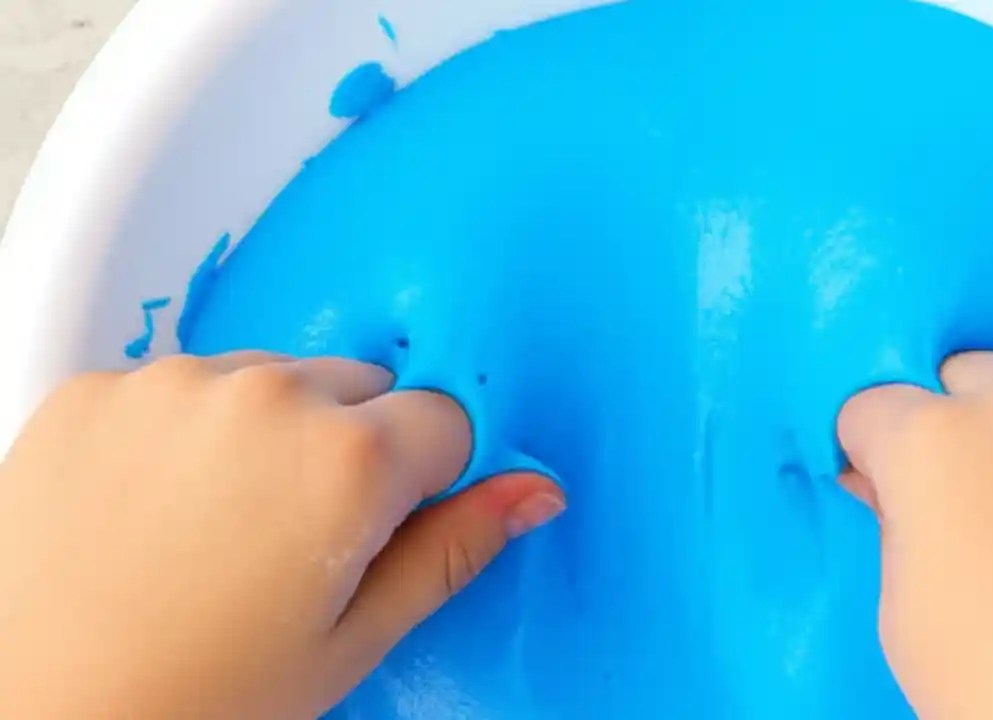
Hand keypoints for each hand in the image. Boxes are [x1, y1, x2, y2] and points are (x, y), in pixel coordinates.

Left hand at [0, 353, 565, 718]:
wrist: (27, 714)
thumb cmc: (188, 701)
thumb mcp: (349, 642)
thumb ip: (451, 551)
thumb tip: (534, 492)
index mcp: (348, 462)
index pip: (448, 419)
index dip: (428, 478)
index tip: (386, 523)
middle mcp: (266, 396)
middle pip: (363, 388)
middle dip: (353, 447)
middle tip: (297, 538)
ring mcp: (173, 384)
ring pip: (274, 379)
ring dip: (269, 431)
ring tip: (218, 526)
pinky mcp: (97, 387)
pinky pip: (184, 384)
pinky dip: (186, 429)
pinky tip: (156, 506)